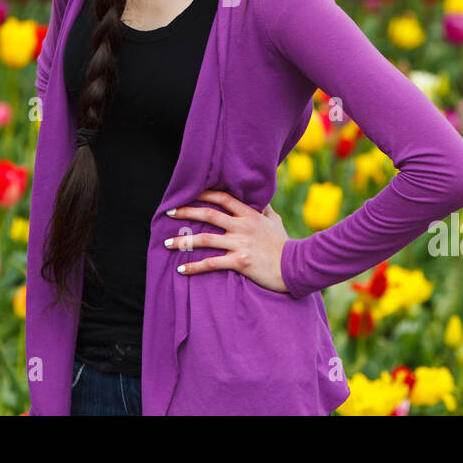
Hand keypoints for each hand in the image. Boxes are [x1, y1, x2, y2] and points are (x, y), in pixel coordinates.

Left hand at [164, 189, 290, 293]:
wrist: (296, 266)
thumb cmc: (284, 244)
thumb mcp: (275, 221)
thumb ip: (264, 209)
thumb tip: (260, 198)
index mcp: (250, 214)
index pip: (223, 198)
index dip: (204, 194)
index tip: (187, 193)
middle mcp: (243, 226)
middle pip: (209, 214)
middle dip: (186, 212)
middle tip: (168, 212)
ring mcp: (240, 244)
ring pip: (205, 239)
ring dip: (183, 241)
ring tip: (166, 243)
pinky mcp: (240, 262)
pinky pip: (211, 263)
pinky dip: (194, 266)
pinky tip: (182, 269)